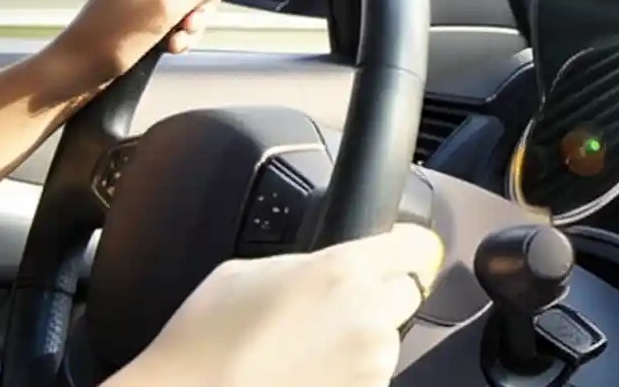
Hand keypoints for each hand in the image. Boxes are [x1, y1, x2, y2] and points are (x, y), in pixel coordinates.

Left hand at [49, 0, 243, 89]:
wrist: (77, 69)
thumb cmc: (116, 33)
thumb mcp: (169, 6)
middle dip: (201, 4)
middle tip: (190, 23)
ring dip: (191, 24)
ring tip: (177, 42)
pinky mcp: (144, 11)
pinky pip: (177, 15)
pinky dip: (179, 33)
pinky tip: (171, 47)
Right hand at [109, 224, 444, 386]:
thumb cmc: (205, 342)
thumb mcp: (248, 272)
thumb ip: (305, 264)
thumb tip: (324, 269)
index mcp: (342, 269)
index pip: (413, 246)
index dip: (407, 249)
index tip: (405, 253)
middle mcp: (368, 314)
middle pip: (406, 294)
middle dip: (378, 299)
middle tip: (331, 314)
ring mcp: (372, 364)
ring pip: (385, 342)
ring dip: (358, 344)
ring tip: (304, 354)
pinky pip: (370, 378)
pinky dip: (348, 377)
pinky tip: (306, 377)